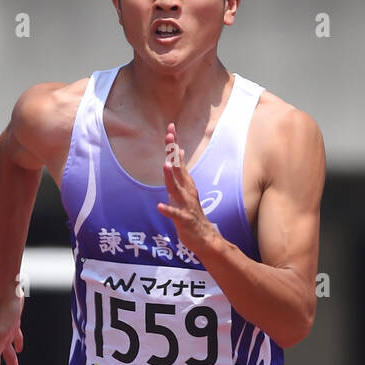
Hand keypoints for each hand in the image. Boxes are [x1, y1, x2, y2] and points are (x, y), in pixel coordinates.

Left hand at [156, 123, 217, 254]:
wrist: (204, 237)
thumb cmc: (191, 212)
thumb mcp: (185, 187)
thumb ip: (180, 171)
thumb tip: (179, 152)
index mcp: (186, 183)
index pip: (178, 160)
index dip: (174, 145)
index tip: (170, 127)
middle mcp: (187, 190)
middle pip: (179, 169)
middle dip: (173, 153)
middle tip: (169, 136)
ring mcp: (186, 204)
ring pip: (177, 188)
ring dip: (171, 177)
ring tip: (166, 165)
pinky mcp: (185, 220)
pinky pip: (175, 214)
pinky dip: (168, 210)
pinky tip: (160, 207)